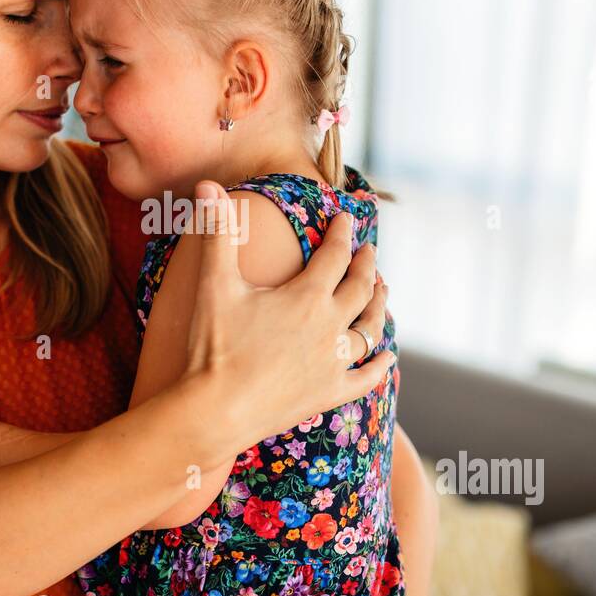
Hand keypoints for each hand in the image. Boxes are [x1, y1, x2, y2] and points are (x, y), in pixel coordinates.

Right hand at [181, 180, 396, 458]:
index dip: (342, 234)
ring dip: (378, 307)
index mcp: (306, 296)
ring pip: (369, 330)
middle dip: (366, 266)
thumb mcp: (213, 284)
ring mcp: (333, 364)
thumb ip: (216, 231)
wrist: (216, 411)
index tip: (346, 218)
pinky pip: (366, 378)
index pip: (334, 256)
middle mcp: (329, 327)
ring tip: (382, 292)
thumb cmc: (213, 346)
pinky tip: (388, 357)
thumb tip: (207, 184)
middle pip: (359, 289)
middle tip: (370, 251)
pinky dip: (380, 366)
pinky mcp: (330, 394)